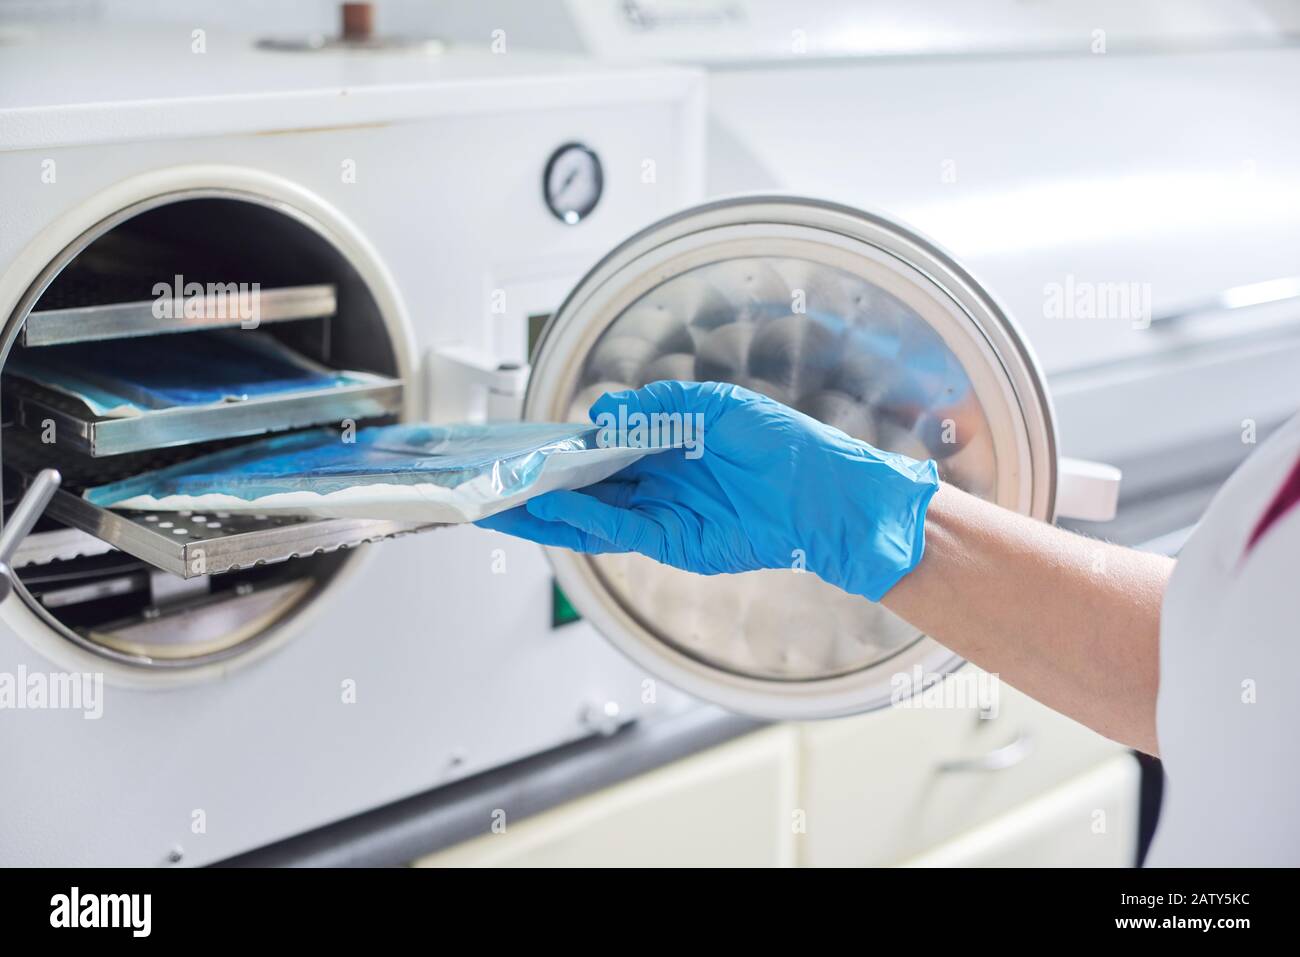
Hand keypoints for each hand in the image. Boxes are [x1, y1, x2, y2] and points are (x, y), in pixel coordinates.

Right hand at [476, 381, 938, 601]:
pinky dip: (583, 521)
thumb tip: (603, 415)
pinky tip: (550, 509)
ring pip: (589, 514)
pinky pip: (619, 531)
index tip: (515, 445)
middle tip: (486, 480)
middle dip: (534, 484)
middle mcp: (656, 482)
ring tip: (496, 503)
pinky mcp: (674, 542)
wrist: (830, 492)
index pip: (596, 448)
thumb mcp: (717, 407)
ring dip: (543, 511)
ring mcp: (662, 515)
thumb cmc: (785, 444)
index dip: (555, 447)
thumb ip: (658, 408)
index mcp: (664, 447)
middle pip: (582, 485)